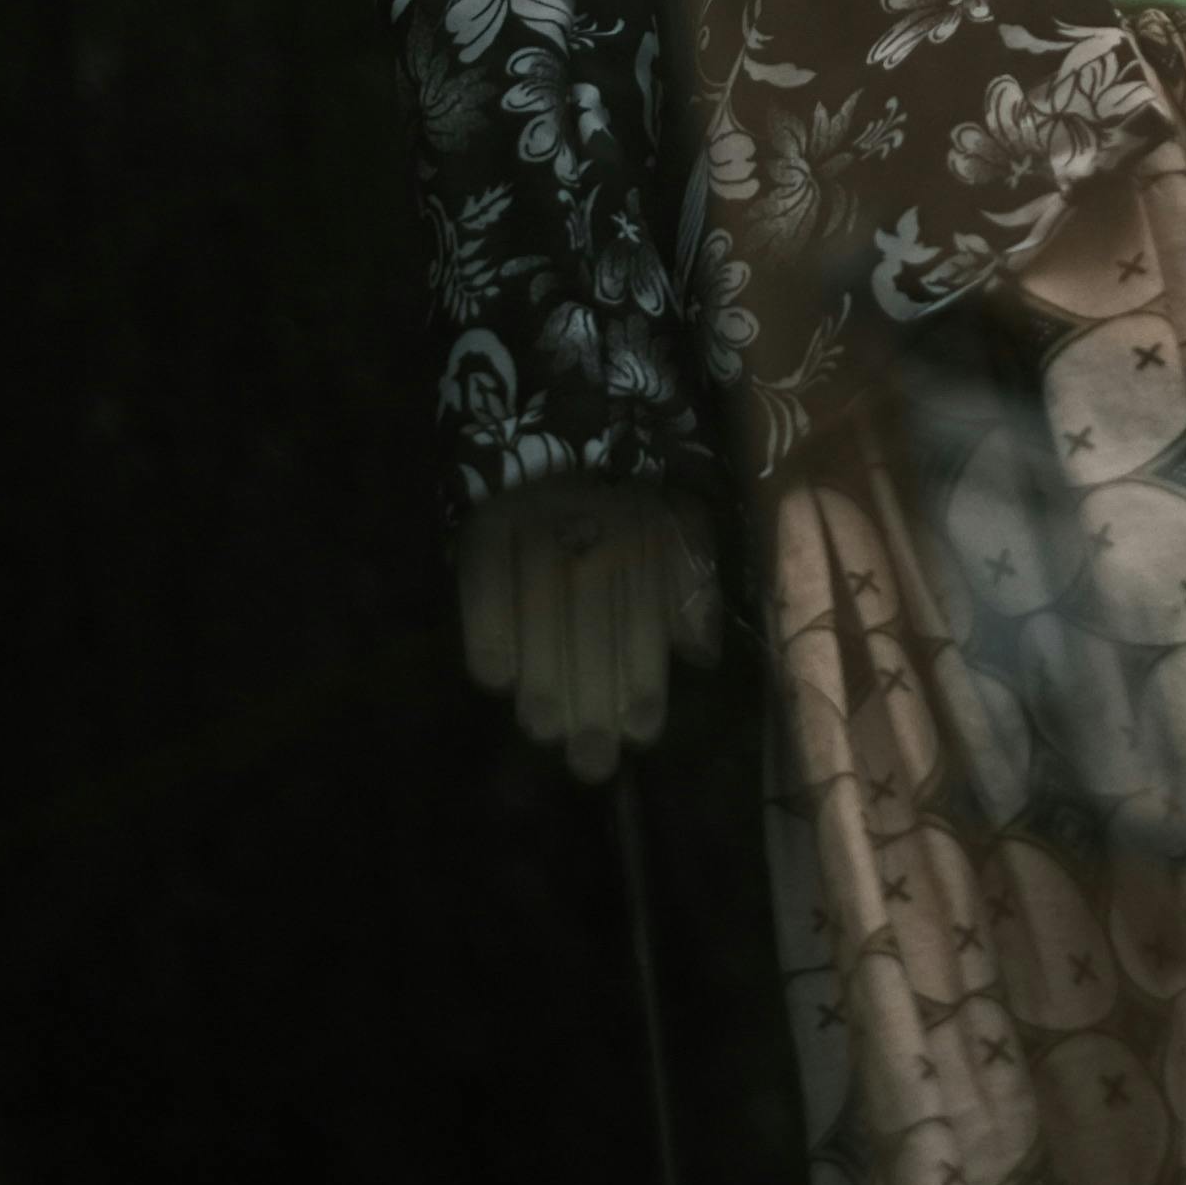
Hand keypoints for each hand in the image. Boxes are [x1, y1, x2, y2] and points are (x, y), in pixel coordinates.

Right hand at [458, 478, 715, 779]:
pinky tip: (494, 681)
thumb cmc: (630, 498)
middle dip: (592, 693)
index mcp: (648, 526)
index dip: (642, 672)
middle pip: (592, 616)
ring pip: (540, 602)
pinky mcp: (484, 518)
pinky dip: (486, 627)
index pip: (644, 610)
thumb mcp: (679, 525)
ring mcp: (536, 517)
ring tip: (543, 731)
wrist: (562, 424)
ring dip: (542, 672)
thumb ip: (692, 588)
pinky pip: (483, 576)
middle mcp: (595, 522)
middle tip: (589, 760)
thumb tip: (701, 656)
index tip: (640, 733)